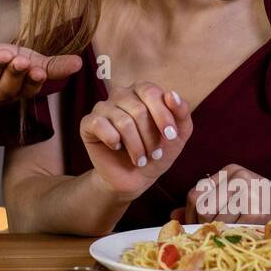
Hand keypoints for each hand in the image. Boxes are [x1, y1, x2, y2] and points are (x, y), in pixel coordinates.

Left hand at [0, 44, 82, 157]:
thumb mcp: (17, 62)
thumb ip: (47, 65)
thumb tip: (79, 62)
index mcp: (8, 93)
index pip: (24, 92)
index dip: (32, 83)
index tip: (40, 71)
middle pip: (3, 91)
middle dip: (13, 76)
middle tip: (22, 61)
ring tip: (2, 55)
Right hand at [81, 83, 192, 201]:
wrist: (134, 178)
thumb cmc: (156, 152)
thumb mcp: (178, 136)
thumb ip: (182, 114)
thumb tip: (172, 95)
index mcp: (142, 92)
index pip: (151, 92)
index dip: (163, 115)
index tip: (171, 137)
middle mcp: (121, 94)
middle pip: (138, 109)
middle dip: (150, 137)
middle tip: (154, 154)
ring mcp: (103, 107)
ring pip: (122, 121)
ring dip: (136, 146)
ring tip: (139, 159)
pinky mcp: (88, 123)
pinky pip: (100, 125)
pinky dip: (112, 140)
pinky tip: (116, 148)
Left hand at [171, 164, 270, 224]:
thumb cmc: (264, 207)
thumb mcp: (234, 198)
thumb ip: (204, 205)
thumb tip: (171, 217)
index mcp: (230, 171)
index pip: (195, 193)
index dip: (190, 214)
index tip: (197, 226)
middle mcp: (239, 177)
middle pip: (202, 205)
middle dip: (202, 224)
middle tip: (212, 233)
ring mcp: (250, 192)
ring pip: (215, 219)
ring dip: (220, 232)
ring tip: (232, 233)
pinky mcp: (259, 210)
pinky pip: (233, 228)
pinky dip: (234, 236)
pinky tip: (244, 233)